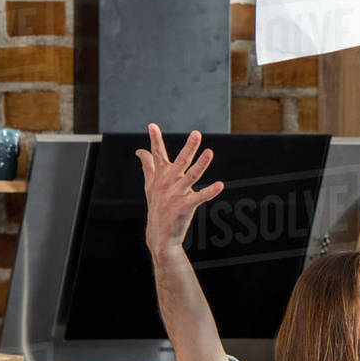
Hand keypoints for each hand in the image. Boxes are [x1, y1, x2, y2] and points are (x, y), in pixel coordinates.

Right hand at [135, 124, 223, 256]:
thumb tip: (140, 151)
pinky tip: (220, 185)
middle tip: (196, 133)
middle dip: (188, 147)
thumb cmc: (157, 206)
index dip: (155, 140)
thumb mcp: (150, 185)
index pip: (158, 155)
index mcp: (161, 177)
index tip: (152, 126)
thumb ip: (148, 167)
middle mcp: (168, 183)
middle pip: (180, 161)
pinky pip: (200, 197)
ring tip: (209, 152)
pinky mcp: (184, 206)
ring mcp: (176, 194)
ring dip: (201, 164)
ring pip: (191, 176)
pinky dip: (210, 191)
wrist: (159, 235)